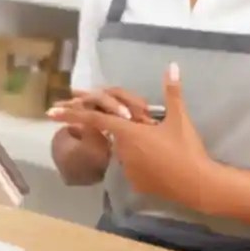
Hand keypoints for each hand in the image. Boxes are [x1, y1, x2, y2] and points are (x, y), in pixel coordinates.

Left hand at [48, 64, 211, 210]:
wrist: (198, 185)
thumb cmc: (186, 149)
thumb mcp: (179, 119)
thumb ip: (172, 92)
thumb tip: (172, 65)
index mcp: (128, 132)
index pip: (94, 119)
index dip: (71, 114)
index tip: (50, 111)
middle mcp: (121, 151)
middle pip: (116, 134)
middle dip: (126, 130)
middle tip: (150, 128)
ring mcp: (127, 170)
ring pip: (125, 151)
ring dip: (136, 146)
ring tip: (163, 148)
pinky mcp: (136, 184)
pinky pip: (134, 167)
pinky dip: (142, 161)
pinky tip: (162, 162)